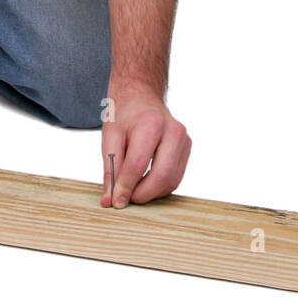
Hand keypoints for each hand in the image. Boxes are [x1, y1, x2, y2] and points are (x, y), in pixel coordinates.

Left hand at [100, 81, 190, 207]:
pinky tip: (145, 182)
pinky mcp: (188, 147)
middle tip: (125, 200)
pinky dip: (160, 186)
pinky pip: (176, 177)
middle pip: (161, 176)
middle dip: (142, 194)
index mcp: (151, 124)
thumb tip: (110, 200)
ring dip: (151, 193)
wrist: (140, 95)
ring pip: (171, 181)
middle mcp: (173, 131)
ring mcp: (184, 139)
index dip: (125, 187)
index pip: (138, 165)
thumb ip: (110, 169)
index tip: (115, 202)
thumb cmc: (124, 114)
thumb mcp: (109, 137)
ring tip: (133, 190)